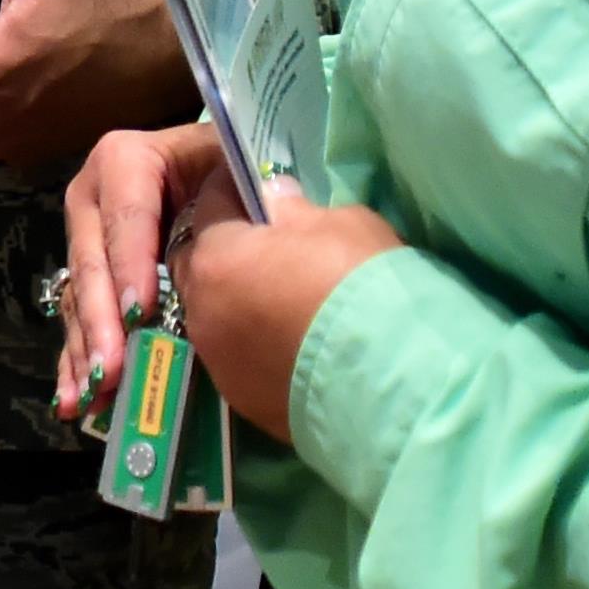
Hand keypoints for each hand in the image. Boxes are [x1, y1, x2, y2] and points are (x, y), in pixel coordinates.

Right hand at [57, 119, 228, 420]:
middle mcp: (96, 196)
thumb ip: (246, 196)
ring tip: (91, 394)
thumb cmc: (232, 181)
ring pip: (80, 292)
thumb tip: (271, 211)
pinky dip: (75, 360)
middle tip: (112, 367)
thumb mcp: (236, 175)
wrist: (221, 193)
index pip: (126, 204)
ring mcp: (87, 239)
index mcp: (131, 160)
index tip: (139, 310)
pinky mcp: (90, 278)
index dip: (129, 256)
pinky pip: (77, 318)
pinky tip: (74, 398)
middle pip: (92, 255)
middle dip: (101, 316)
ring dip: (84, 346)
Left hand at [166, 174, 401, 440]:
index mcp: (217, 256)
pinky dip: (252, 345)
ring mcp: (218, 359)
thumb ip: (297, 210)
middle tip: (262, 247)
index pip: (209, 204)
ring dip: (234, 301)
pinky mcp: (240, 398)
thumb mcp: (341, 224)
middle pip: (198, 263)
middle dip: (222, 249)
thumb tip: (276, 200)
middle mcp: (203, 308)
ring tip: (278, 300)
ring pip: (212, 314)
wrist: (391, 381)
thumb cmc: (362, 286)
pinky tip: (288, 344)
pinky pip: (235, 357)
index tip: (253, 190)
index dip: (231, 193)